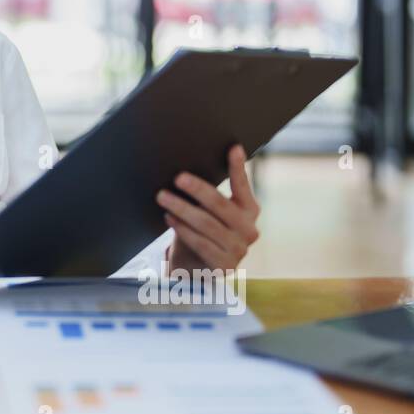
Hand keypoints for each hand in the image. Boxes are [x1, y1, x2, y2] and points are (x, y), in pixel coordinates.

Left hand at [156, 144, 259, 271]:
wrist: (197, 266)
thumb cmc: (202, 230)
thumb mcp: (208, 211)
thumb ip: (207, 195)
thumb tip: (187, 170)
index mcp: (250, 210)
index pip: (243, 186)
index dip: (238, 167)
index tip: (233, 147)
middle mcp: (249, 230)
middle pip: (220, 205)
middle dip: (197, 189)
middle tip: (178, 177)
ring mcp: (239, 250)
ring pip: (206, 224)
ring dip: (182, 208)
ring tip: (163, 196)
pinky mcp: (224, 266)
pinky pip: (200, 242)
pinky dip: (182, 228)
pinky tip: (169, 218)